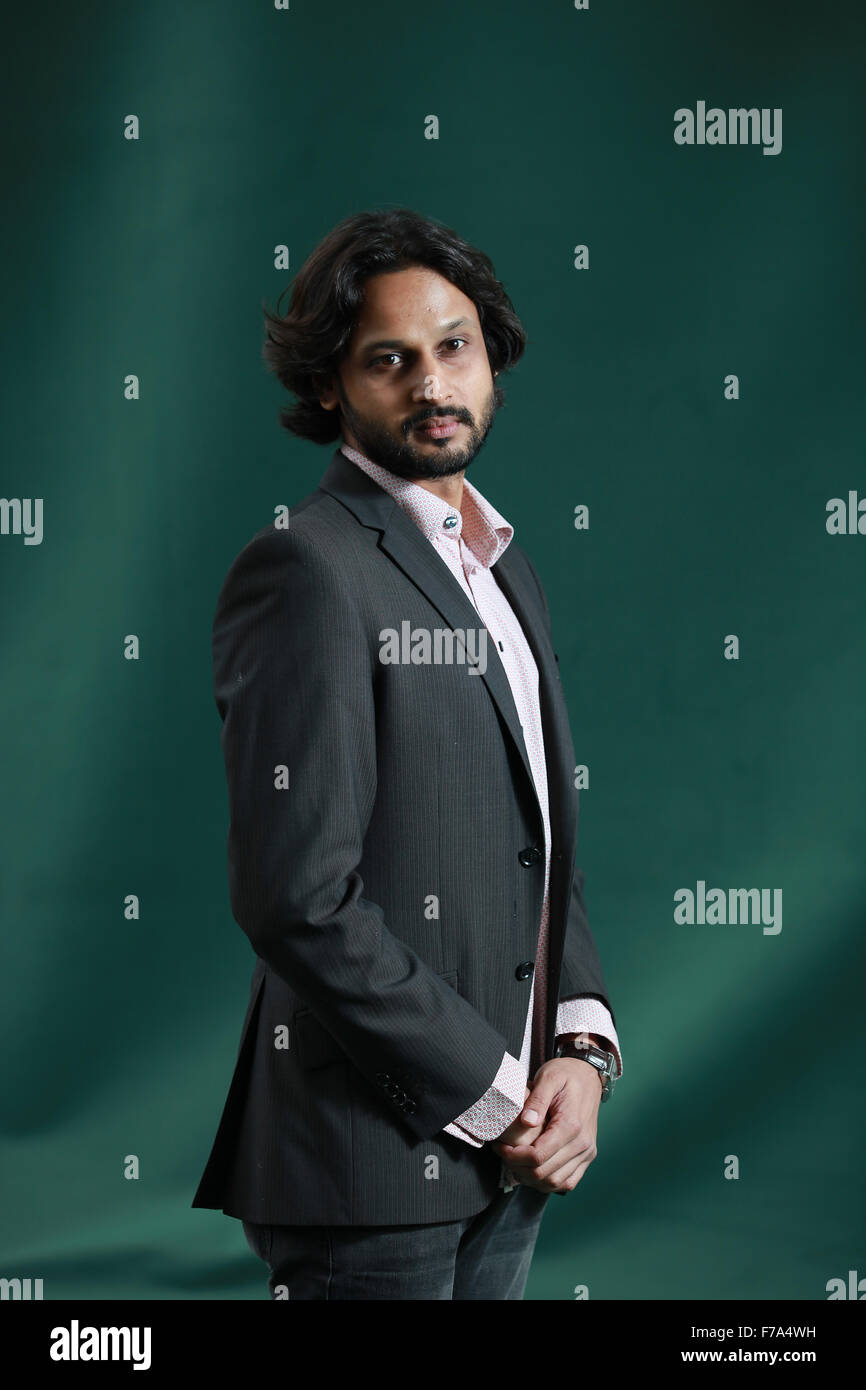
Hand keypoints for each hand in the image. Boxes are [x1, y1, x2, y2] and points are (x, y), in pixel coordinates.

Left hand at [491, 1058, 601, 1194]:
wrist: (588, 1074)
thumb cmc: (566, 1074)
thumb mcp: (549, 1077)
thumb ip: (537, 1099)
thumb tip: (526, 1121)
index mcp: (571, 1125)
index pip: (538, 1156)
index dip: (514, 1157)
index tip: (500, 1147)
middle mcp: (583, 1143)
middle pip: (544, 1173)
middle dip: (518, 1168)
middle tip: (503, 1153)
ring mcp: (587, 1152)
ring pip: (555, 1182)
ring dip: (531, 1178)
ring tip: (515, 1163)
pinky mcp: (587, 1156)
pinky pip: (568, 1181)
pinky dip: (548, 1182)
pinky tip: (533, 1171)